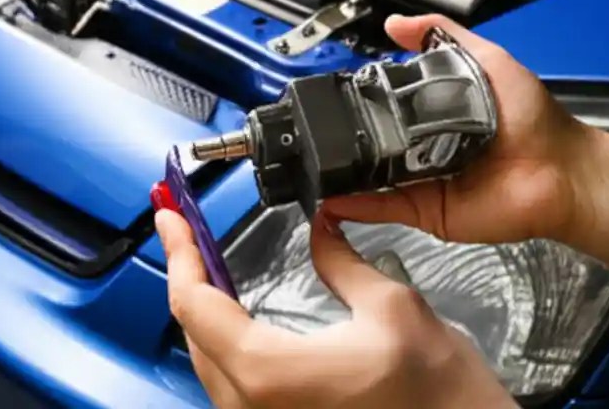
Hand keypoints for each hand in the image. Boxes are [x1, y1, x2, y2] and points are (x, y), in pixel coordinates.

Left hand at [157, 207, 514, 408]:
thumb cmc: (436, 396)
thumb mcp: (391, 308)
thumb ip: (343, 263)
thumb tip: (324, 227)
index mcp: (268, 371)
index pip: (195, 302)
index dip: (179, 252)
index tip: (172, 219)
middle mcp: (253, 407)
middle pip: (194, 332)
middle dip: (190, 275)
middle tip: (188, 232)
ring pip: (210, 362)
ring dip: (205, 311)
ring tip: (209, 267)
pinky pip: (234, 385)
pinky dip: (228, 343)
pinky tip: (240, 318)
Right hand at [323, 14, 608, 277]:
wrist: (560, 170)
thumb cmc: (535, 120)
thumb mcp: (486, 60)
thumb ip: (444, 37)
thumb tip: (396, 24)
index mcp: (435, 113)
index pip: (387, 107)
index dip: (361, 102)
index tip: (333, 96)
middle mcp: (424, 148)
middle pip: (373, 144)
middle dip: (344, 140)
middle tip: (316, 131)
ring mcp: (422, 182)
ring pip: (371, 179)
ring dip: (342, 175)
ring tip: (314, 164)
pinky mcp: (427, 211)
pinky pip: (385, 208)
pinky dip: (356, 206)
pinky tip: (331, 197)